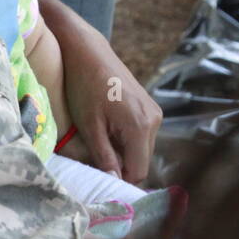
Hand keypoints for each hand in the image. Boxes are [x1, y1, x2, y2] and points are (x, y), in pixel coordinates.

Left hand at [58, 26, 161, 183]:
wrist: (88, 53)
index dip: (120, 181)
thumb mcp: (89, 126)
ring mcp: (154, 113)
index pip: (138, 171)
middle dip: (121, 168)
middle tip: (95, 165)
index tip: (101, 184)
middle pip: (142, 162)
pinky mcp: (149, 108)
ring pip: (141, 150)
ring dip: (123, 154)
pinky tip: (106, 133)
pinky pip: (141, 136)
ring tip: (98, 145)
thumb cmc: (84, 87)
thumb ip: (104, 156)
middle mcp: (154, 120)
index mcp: (140, 126)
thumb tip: (114, 182)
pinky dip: (125, 141)